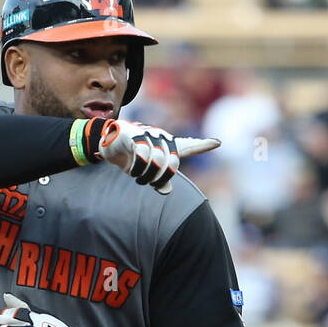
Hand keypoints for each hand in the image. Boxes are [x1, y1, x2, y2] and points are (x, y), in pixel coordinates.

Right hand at [96, 119, 219, 193]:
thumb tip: (166, 190)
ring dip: (147, 176)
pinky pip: (142, 155)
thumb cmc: (132, 158)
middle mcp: (162, 139)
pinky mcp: (136, 136)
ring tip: (139, 179)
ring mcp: (150, 136)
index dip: (203, 145)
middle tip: (149, 184)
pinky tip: (131, 171)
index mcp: (168, 147)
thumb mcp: (147, 172)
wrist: (110, 144)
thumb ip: (159, 181)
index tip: (217, 142)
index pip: (189, 146)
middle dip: (161, 178)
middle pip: (172, 163)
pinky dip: (137, 168)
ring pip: (157, 161)